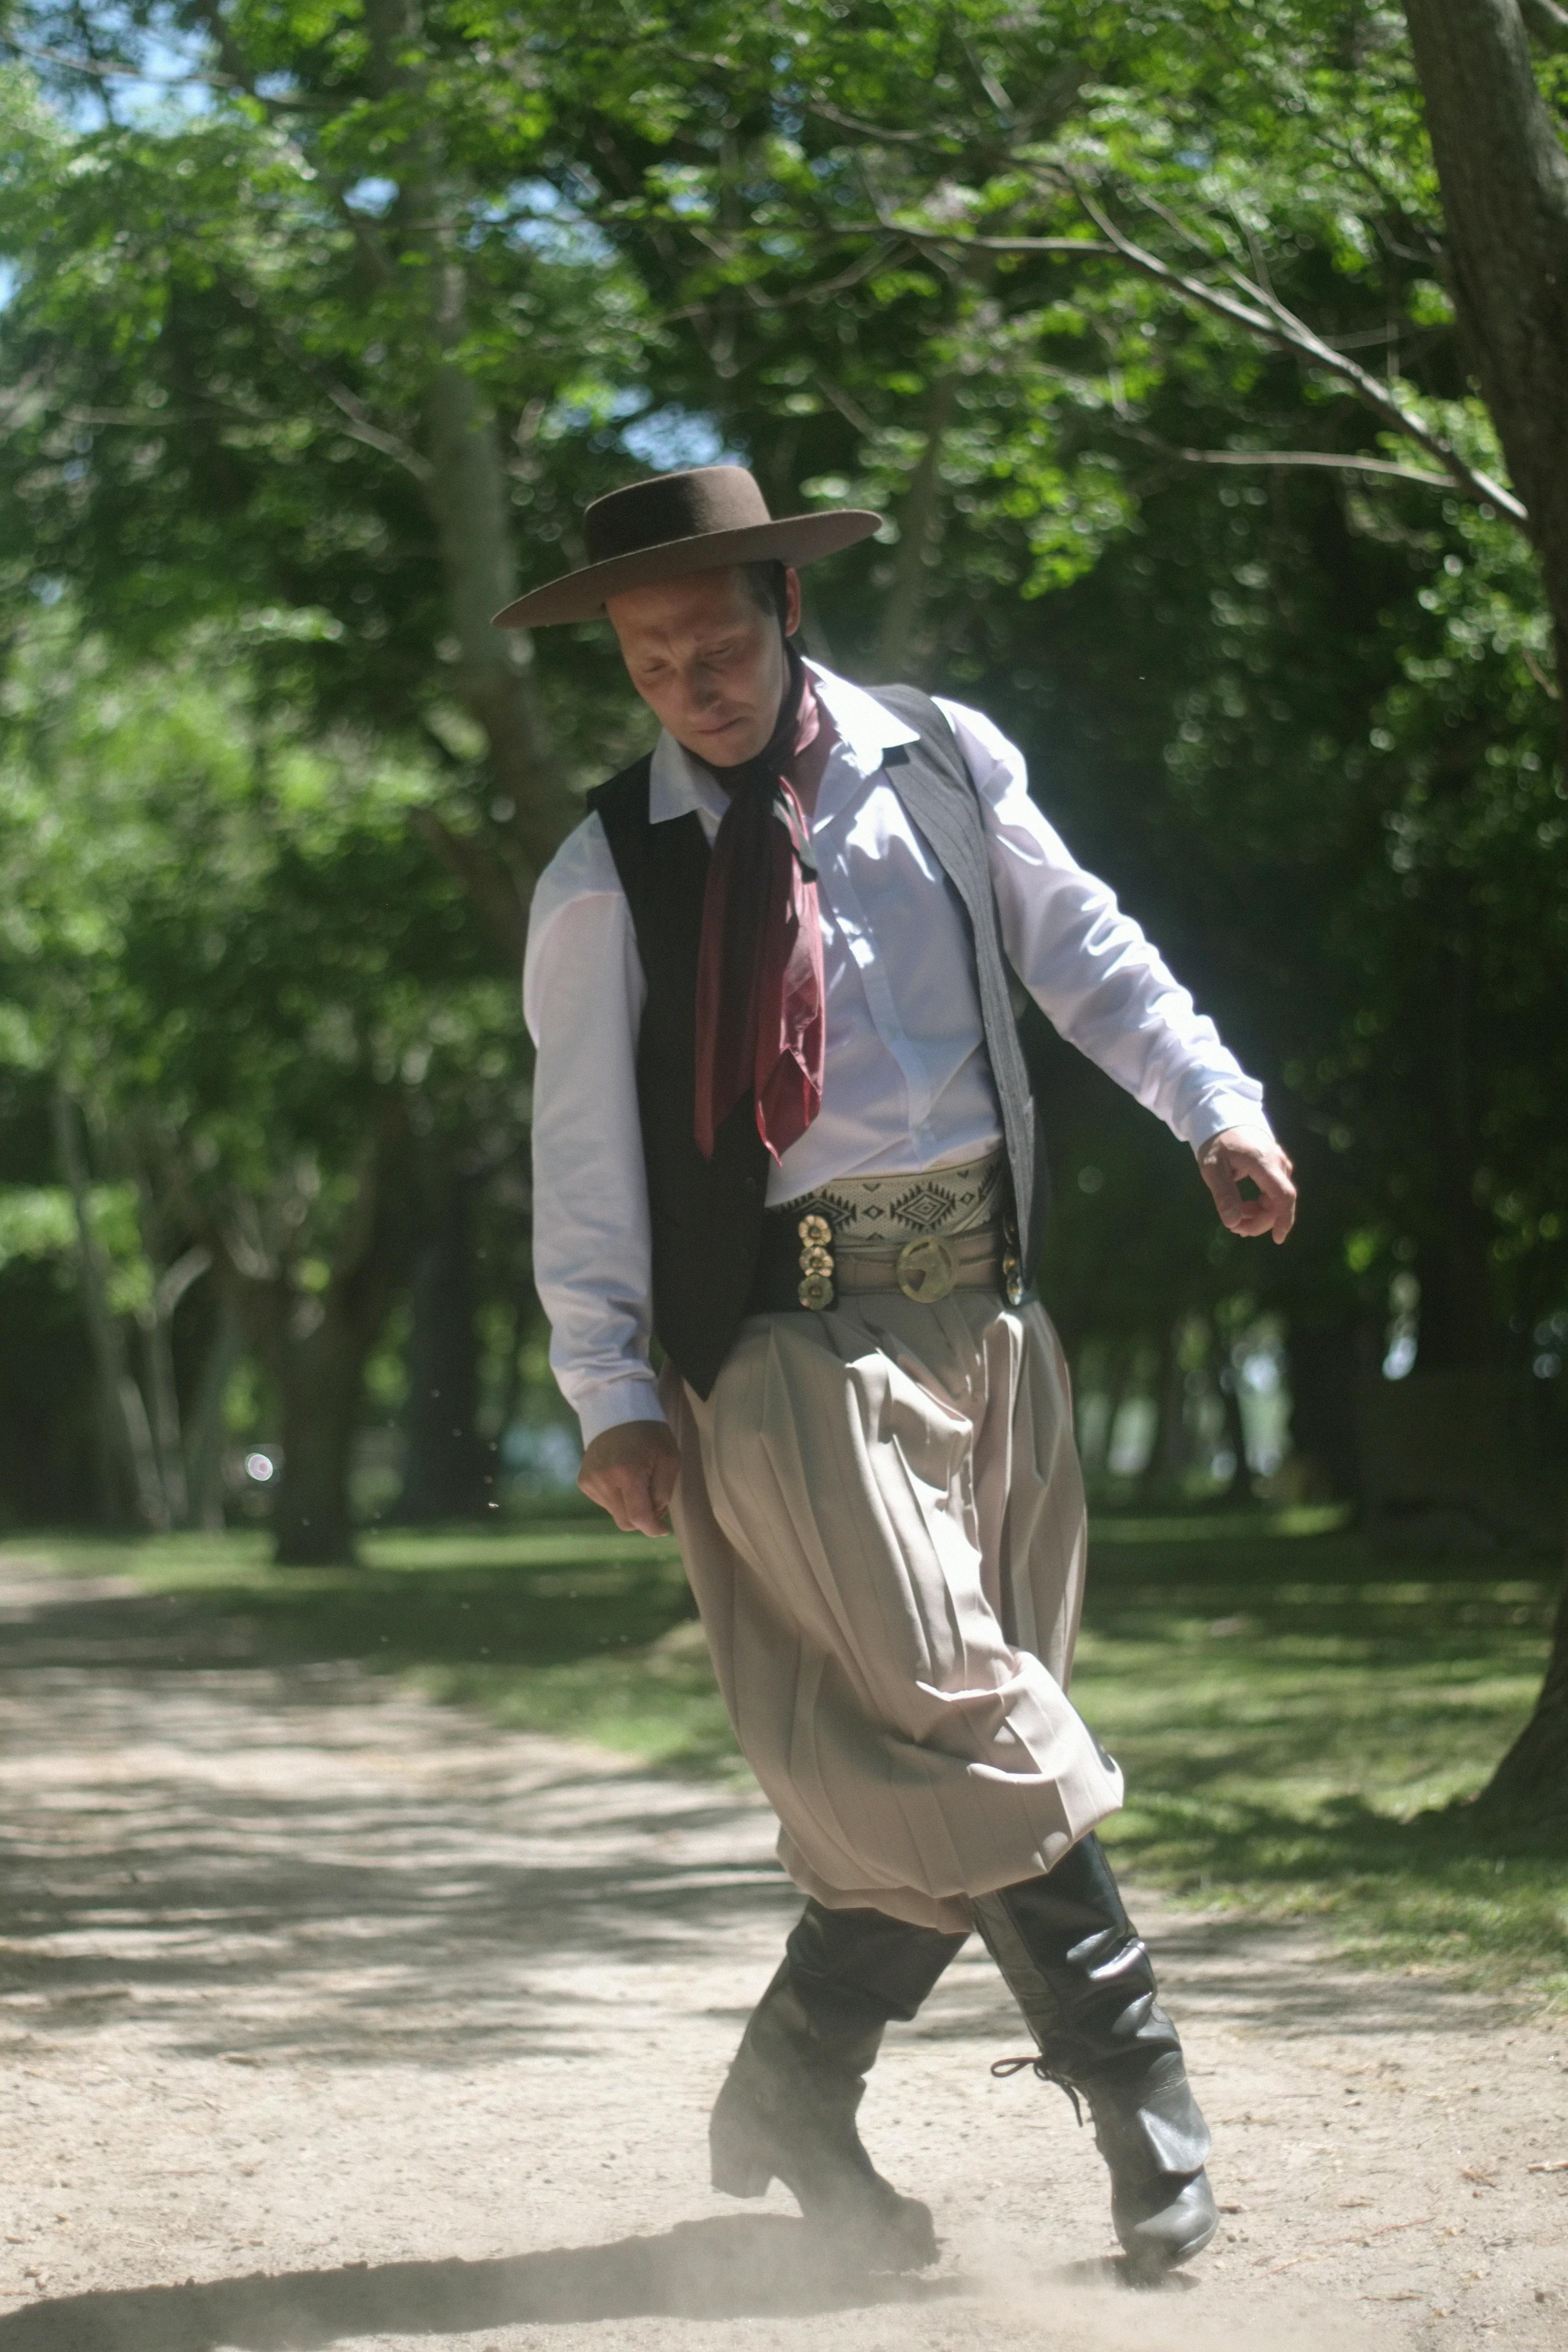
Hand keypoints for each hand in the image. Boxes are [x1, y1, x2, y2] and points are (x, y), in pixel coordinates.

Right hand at [578, 1418, 681, 1534]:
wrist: (617, 1409)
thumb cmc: (649, 1433)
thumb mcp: (669, 1459)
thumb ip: (663, 1493)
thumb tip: (654, 1520)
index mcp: (627, 1474)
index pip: (638, 1517)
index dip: (653, 1529)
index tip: (664, 1529)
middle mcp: (603, 1481)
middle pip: (625, 1522)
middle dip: (642, 1517)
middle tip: (653, 1497)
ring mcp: (590, 1482)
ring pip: (615, 1513)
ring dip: (629, 1505)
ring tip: (635, 1480)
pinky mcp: (583, 1481)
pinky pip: (605, 1502)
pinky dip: (617, 1497)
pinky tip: (621, 1476)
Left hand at [1196, 1126, 1296, 1244]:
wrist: (1224, 1115)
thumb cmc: (1216, 1140)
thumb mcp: (1212, 1167)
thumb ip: (1224, 1194)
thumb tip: (1232, 1223)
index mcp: (1263, 1162)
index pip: (1283, 1195)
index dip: (1283, 1219)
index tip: (1277, 1239)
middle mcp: (1277, 1163)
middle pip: (1280, 1201)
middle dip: (1260, 1221)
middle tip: (1235, 1228)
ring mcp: (1278, 1163)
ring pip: (1277, 1197)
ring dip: (1259, 1214)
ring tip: (1235, 1219)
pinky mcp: (1275, 1165)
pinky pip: (1274, 1190)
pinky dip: (1261, 1204)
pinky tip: (1244, 1209)